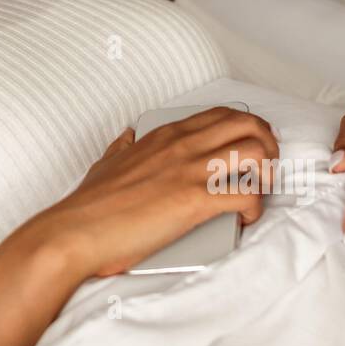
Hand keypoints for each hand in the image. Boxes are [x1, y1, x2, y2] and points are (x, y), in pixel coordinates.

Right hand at [42, 107, 280, 278]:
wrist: (76, 231)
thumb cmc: (89, 204)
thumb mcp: (106, 161)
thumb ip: (122, 146)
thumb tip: (127, 136)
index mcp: (164, 135)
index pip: (221, 114)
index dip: (247, 128)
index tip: (251, 147)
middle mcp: (182, 146)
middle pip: (248, 124)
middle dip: (268, 144)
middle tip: (265, 169)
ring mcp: (190, 171)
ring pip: (256, 152)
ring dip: (268, 172)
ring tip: (259, 192)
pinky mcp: (195, 202)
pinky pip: (247, 195)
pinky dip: (256, 207)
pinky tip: (245, 218)